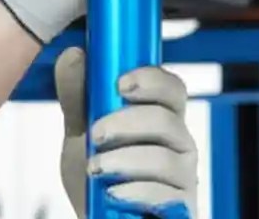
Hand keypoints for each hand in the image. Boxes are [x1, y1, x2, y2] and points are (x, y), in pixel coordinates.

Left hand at [55, 48, 197, 218]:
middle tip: (95, 133)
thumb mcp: (80, 134)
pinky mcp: (182, 209)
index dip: (151, 79)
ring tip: (96, 168)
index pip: (172, 88)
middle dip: (128, 122)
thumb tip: (75, 54)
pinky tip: (111, 193)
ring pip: (165, 159)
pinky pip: (165, 196)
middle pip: (169, 119)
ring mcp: (183, 178)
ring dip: (124, 160)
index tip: (119, 84)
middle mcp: (179, 145)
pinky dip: (134, 192)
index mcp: (161, 118)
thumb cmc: (97, 177)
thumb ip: (78, 96)